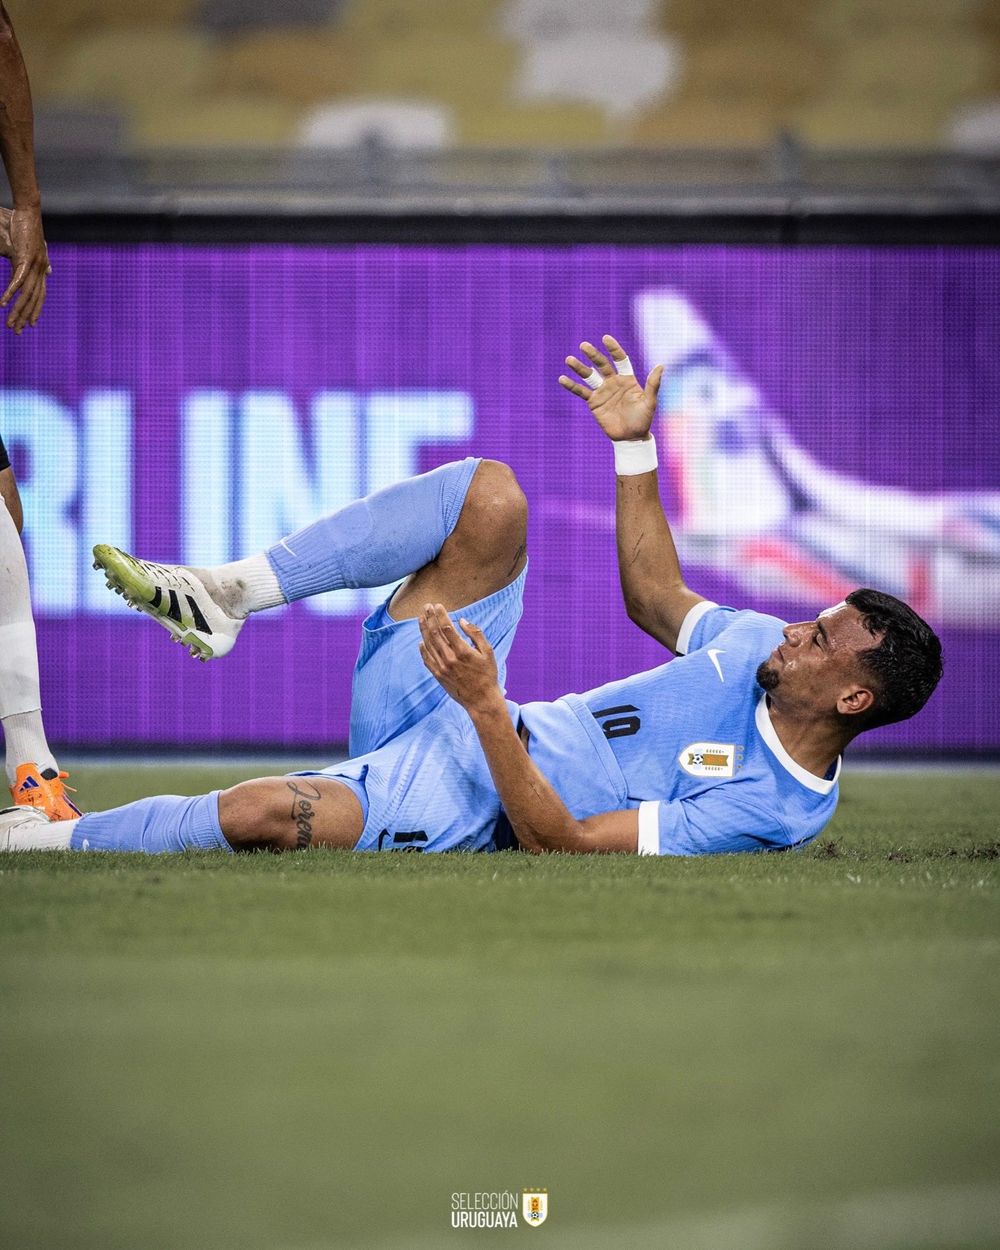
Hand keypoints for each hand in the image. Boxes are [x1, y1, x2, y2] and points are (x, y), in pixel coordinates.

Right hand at [0, 205, 50, 332]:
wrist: (28, 211)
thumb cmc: (26, 228)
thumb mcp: (35, 249)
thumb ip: (41, 263)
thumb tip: (50, 272)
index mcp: (42, 269)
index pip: (39, 296)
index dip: (35, 310)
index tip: (29, 324)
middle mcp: (41, 270)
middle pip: (33, 300)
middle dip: (25, 317)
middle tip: (17, 331)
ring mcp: (34, 266)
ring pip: (26, 295)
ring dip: (16, 311)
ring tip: (8, 323)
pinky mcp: (25, 259)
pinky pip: (17, 281)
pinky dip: (10, 293)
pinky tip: (3, 304)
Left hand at [418, 603, 500, 713]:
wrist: (481, 700)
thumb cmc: (487, 674)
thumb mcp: (488, 652)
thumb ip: (475, 634)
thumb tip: (461, 621)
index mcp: (463, 651)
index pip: (447, 627)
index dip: (441, 615)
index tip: (437, 605)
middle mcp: (450, 658)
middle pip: (435, 633)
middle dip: (430, 618)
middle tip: (426, 606)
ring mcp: (442, 667)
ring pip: (428, 644)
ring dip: (423, 629)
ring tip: (421, 618)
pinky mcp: (438, 675)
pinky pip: (427, 659)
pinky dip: (423, 648)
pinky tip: (421, 640)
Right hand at [559, 334, 662, 441]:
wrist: (631, 437)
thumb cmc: (643, 420)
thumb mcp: (649, 402)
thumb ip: (653, 384)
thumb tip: (661, 365)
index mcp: (627, 379)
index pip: (620, 360)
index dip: (613, 349)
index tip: (605, 338)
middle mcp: (613, 382)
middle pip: (601, 365)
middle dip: (593, 355)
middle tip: (583, 346)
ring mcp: (602, 392)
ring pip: (589, 376)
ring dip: (579, 368)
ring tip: (569, 359)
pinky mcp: (593, 402)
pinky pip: (581, 392)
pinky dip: (571, 386)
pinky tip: (562, 378)